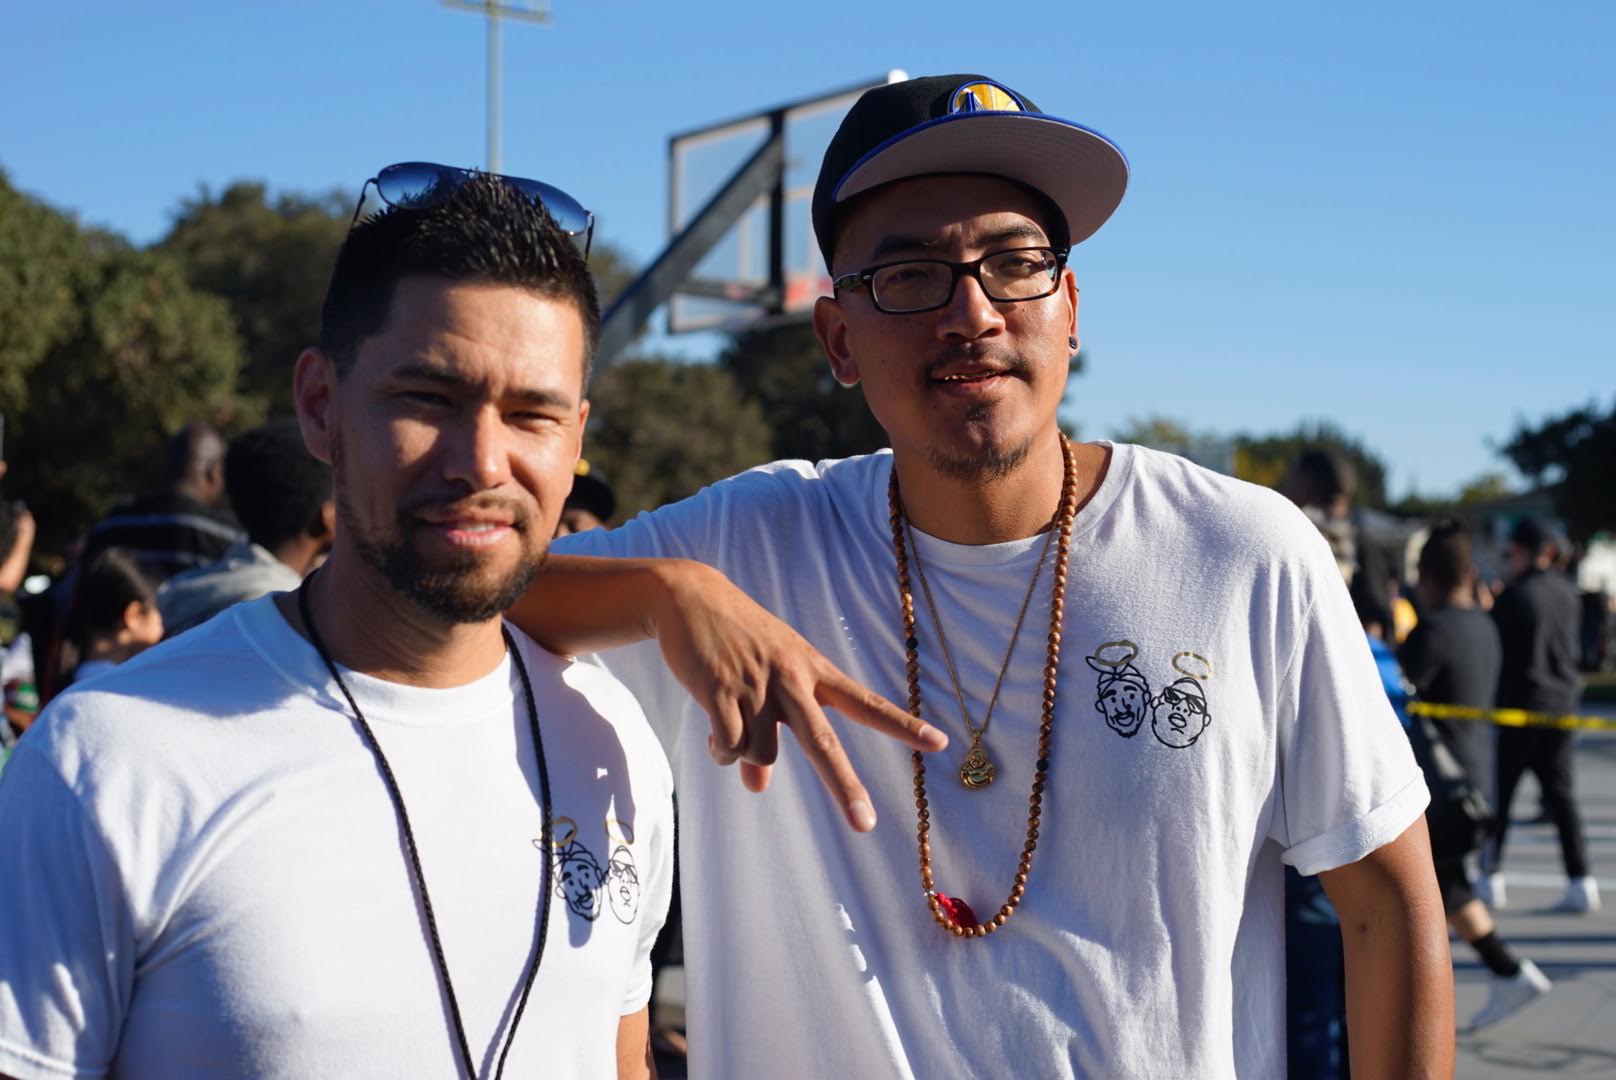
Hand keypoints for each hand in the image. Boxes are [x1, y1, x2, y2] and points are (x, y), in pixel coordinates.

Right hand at [649, 561, 946, 830]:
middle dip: (845, 786)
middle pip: (823, 742)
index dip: (903, 725)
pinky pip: (728, 745)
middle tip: (865, 824)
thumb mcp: (766, 680)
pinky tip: (713, 735)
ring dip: (742, 755)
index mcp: (814, 670)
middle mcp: (792, 678)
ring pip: (761, 754)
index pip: (866, 703)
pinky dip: (721, 750)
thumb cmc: (739, 641)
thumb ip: (770, 734)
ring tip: (729, 728)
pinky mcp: (719, 688)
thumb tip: (756, 784)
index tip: (939, 743)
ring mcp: (756, 684)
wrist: (691, 596)